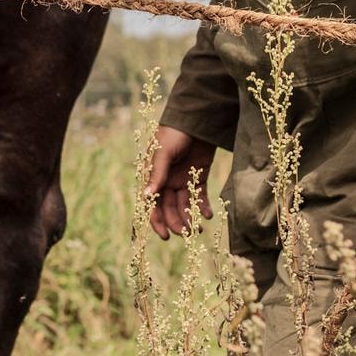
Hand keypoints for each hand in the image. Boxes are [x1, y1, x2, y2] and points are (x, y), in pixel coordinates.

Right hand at [144, 124, 215, 240]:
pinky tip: (208, 215)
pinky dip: (203, 207)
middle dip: (176, 223)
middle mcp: (166, 180)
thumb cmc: (175, 132)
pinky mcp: (198, 177)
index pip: (152, 203)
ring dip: (190, 218)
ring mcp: (182, 180)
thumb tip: (147, 197)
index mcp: (153, 175)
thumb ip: (157, 174)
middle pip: (169, 208)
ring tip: (199, 229)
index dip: (156, 220)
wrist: (197, 119)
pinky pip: (199, 197)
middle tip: (188, 234)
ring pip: (184, 205)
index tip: (165, 236)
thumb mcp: (164, 153)